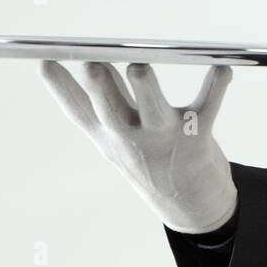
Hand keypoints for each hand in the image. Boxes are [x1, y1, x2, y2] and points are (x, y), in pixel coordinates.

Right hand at [39, 60, 237, 233]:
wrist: (188, 204)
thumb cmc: (148, 158)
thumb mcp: (118, 136)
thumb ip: (107, 98)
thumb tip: (89, 61)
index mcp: (109, 136)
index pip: (78, 111)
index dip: (60, 88)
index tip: (45, 61)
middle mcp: (132, 138)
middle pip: (110, 110)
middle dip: (101, 88)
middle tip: (91, 64)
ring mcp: (164, 138)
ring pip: (153, 110)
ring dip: (147, 88)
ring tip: (139, 68)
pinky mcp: (196, 138)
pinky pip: (207, 107)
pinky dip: (216, 86)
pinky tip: (221, 68)